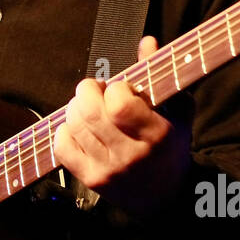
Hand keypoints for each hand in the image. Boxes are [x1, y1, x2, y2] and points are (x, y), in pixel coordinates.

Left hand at [54, 35, 193, 217]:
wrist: (167, 198)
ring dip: (76, 108)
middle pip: (89, 111)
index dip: (115, 88)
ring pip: (73, 125)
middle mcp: (131, 154)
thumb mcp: (177, 111)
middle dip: (87, 90)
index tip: (121, 89)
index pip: (119, 103)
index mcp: (156, 134)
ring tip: (89, 108)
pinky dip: (65, 131)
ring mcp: (108, 169)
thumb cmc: (172, 147)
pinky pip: (62, 147)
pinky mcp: (91, 180)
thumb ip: (161, 75)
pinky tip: (79, 129)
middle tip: (96, 91)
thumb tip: (147, 42)